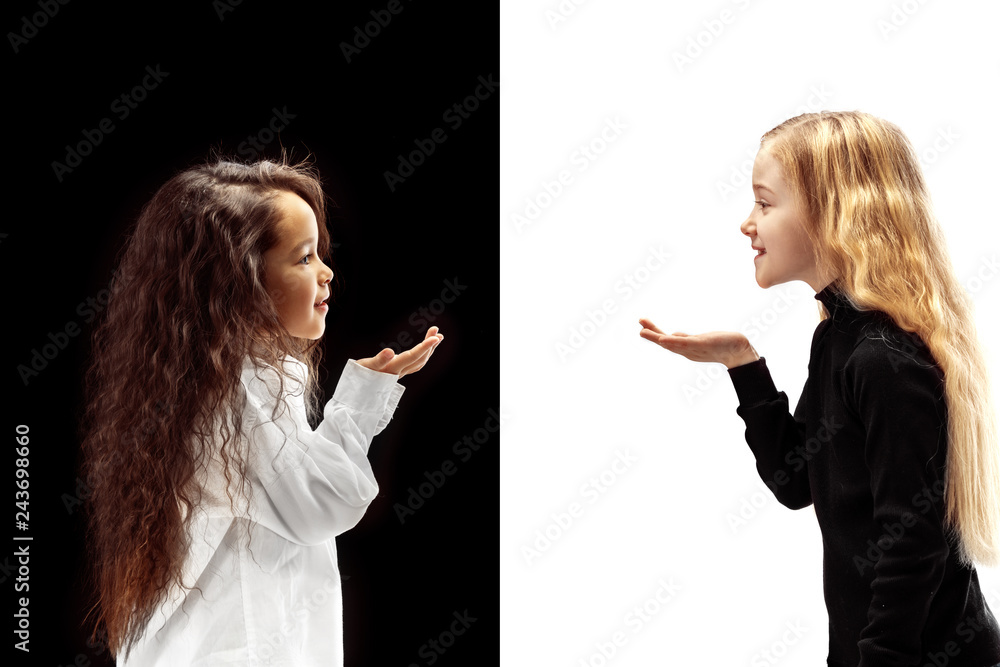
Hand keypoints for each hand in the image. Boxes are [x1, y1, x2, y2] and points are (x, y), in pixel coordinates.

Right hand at [356, 326, 443, 377]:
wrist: (355, 394)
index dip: (425, 347)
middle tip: (436, 331)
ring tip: (437, 337)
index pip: (412, 357)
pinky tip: (425, 349)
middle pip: (419, 359)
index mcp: (392, 369)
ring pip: (419, 362)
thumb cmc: (358, 378)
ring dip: (428, 350)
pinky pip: (414, 364)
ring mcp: (399, 373)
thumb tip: (390, 351)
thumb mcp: (365, 367)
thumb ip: (378, 360)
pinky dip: (422, 355)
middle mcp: (399, 372)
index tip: (436, 338)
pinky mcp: (396, 373)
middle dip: (429, 345)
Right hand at [638, 318, 757, 368]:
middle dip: (651, 336)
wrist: (740, 352)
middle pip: (665, 343)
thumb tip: (674, 334)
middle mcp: (687, 350)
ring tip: (643, 332)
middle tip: (638, 329)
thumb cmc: (721, 345)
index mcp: (685, 348)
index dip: (653, 333)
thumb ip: (686, 339)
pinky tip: (664, 339)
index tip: (642, 324)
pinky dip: (673, 342)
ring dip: (657, 338)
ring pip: (671, 344)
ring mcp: (693, 349)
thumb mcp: (699, 340)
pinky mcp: (701, 345)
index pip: (665, 340)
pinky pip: (684, 344)